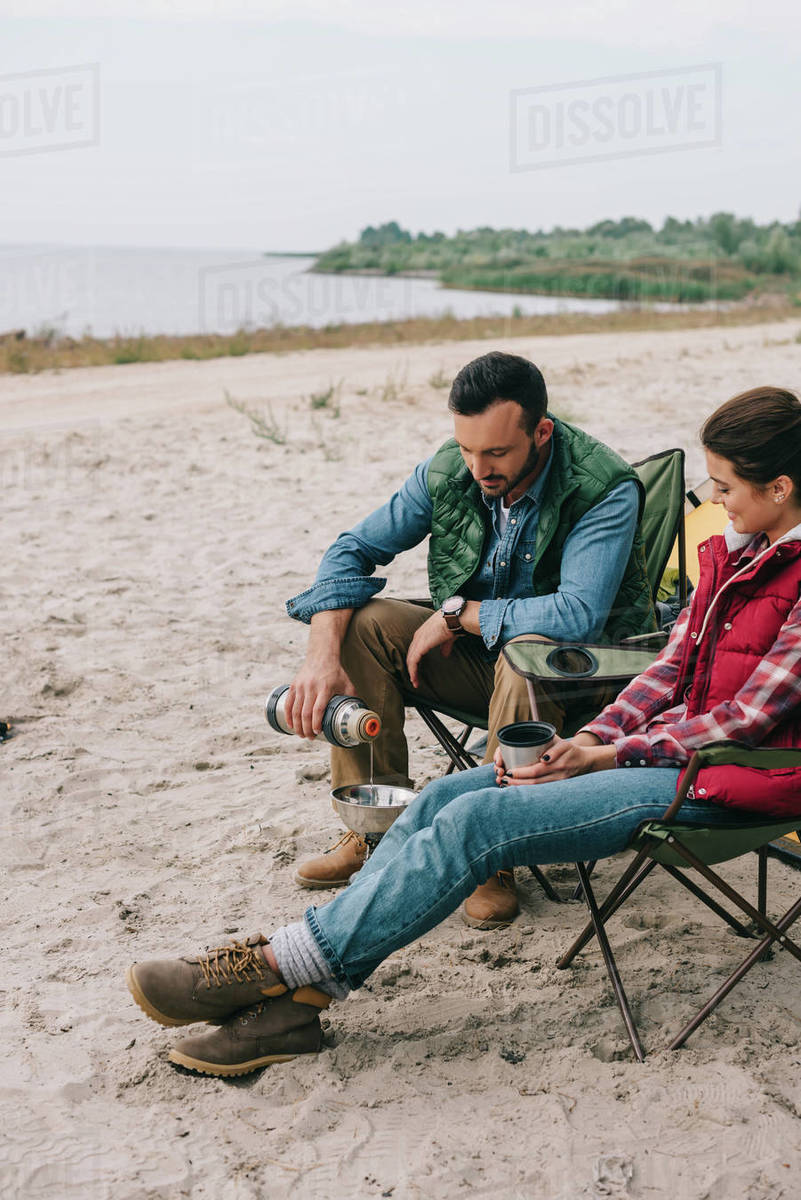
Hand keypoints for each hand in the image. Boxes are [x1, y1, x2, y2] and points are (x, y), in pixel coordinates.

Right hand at [285, 656, 355, 738]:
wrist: (321, 656)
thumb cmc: (336, 673)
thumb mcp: (347, 684)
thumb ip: (352, 699)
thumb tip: (358, 715)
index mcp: (325, 688)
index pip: (318, 709)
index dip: (316, 723)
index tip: (318, 732)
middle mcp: (311, 688)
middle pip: (305, 713)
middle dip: (306, 729)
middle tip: (310, 738)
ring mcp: (301, 687)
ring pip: (295, 710)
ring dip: (297, 726)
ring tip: (301, 735)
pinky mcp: (294, 686)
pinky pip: (288, 704)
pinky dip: (288, 716)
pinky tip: (290, 725)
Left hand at [406, 612, 456, 688]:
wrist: (452, 618)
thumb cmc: (451, 624)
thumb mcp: (447, 638)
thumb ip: (444, 646)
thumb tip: (444, 654)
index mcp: (423, 633)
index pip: (415, 649)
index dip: (415, 660)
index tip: (418, 669)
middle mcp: (418, 637)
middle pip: (411, 654)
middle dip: (412, 668)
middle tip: (415, 679)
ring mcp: (418, 641)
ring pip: (410, 659)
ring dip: (412, 672)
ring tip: (415, 682)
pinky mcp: (421, 646)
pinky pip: (413, 661)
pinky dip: (413, 671)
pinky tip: (414, 678)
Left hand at [494, 735, 614, 785]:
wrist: (585, 762)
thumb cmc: (570, 750)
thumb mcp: (564, 744)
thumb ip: (554, 749)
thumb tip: (544, 758)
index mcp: (558, 764)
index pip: (535, 771)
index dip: (520, 773)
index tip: (508, 771)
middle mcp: (558, 776)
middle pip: (534, 783)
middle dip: (516, 782)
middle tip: (503, 779)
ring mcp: (558, 784)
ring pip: (536, 789)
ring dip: (520, 787)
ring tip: (506, 784)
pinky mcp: (558, 788)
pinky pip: (541, 791)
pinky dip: (528, 790)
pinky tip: (517, 788)